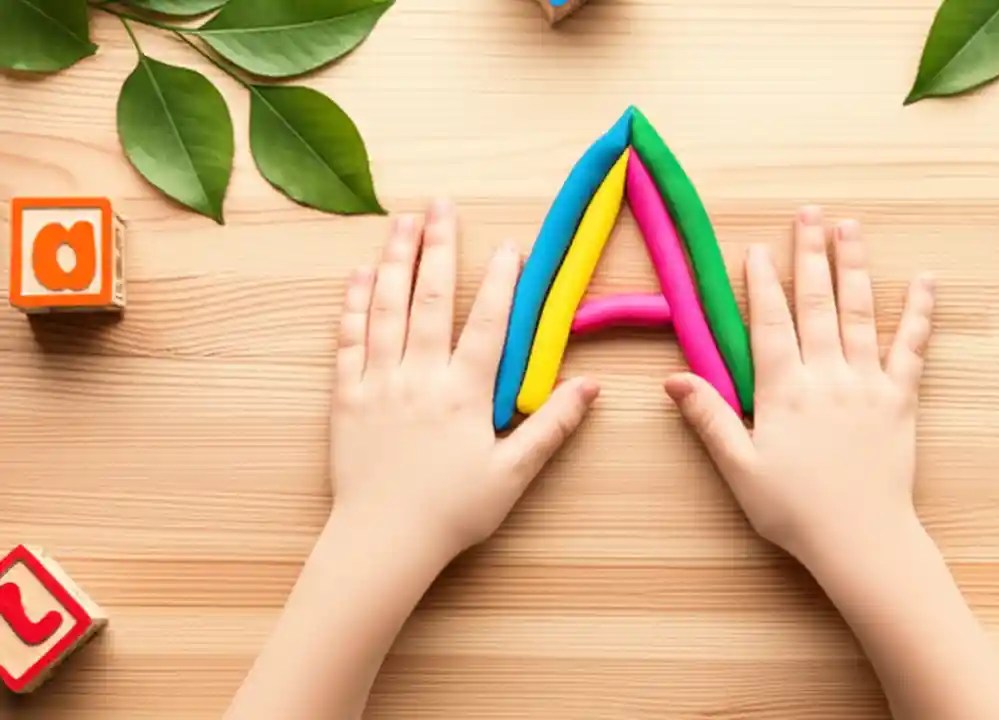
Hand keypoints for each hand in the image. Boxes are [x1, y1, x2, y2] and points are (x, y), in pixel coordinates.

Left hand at [329, 201, 598, 563]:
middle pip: (428, 298)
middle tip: (441, 204)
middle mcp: (419, 376)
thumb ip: (552, 425)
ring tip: (401, 221)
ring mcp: (377, 382)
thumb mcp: (514, 474)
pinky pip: (348, 339)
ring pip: (384, 307)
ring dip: (393, 259)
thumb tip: (590, 385)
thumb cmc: (453, 511)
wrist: (382, 542)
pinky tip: (359, 275)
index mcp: (464, 392)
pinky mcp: (345, 397)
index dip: (500, 279)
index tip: (509, 245)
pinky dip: (353, 303)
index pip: (486, 322)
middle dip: (437, 245)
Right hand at [665, 206, 935, 566]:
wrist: (862, 541)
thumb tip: (673, 379)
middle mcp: (827, 376)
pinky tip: (926, 280)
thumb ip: (710, 419)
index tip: (755, 248)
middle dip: (810, 254)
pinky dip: (919, 312)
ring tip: (849, 226)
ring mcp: (868, 384)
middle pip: (816, 303)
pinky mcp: (901, 399)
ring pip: (859, 312)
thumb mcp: (740, 469)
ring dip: (855, 266)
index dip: (760, 284)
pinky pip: (912, 348)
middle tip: (808, 213)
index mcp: (785, 392)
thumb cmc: (794, 511)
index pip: (770, 324)